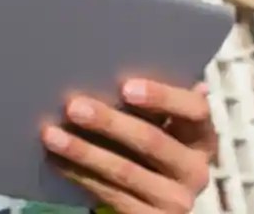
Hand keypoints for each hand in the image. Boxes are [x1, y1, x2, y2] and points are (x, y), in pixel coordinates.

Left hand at [41, 79, 216, 213]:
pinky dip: (80, 175)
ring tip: (51, 134)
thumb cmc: (147, 148)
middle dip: (109, 122)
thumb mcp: (157, 125)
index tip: (126, 87)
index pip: (195, 110)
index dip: (163, 97)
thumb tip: (119, 53)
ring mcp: (176, 201)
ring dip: (83, 151)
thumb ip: (150, 101)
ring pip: (125, 171)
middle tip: (73, 106)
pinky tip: (56, 160)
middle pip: (153, 140)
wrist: (150, 202)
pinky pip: (111, 195)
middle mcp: (196, 170)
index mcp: (202, 136)